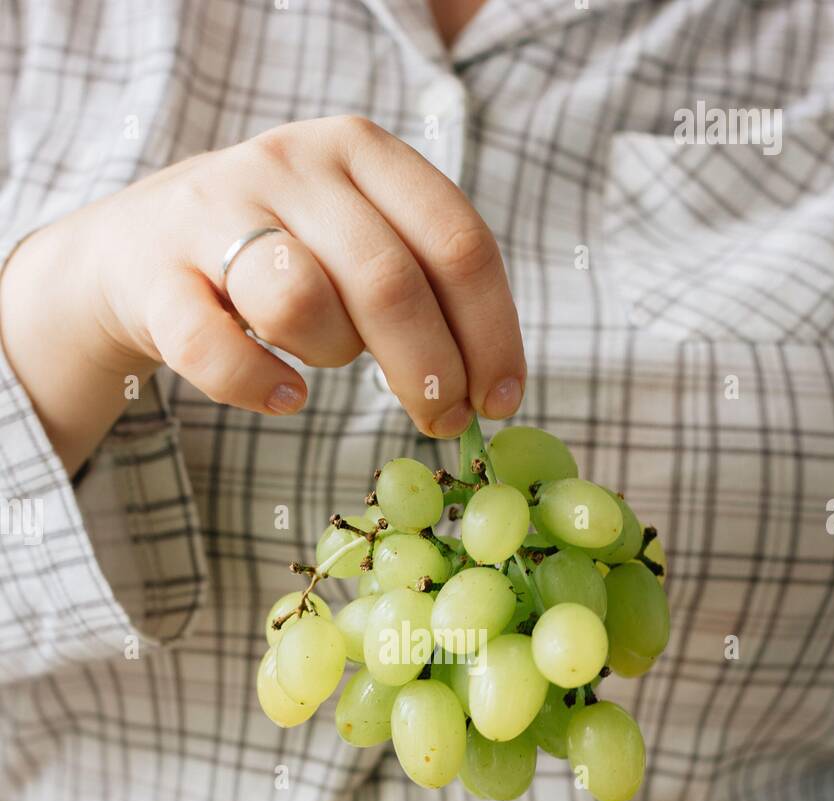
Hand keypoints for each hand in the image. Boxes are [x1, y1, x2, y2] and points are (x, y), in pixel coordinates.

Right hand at [0, 116, 523, 471]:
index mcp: (363, 153)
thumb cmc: (278, 257)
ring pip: (302, 300)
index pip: (457, 242)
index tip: (500, 399)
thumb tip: (490, 388)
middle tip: (442, 421)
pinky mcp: (158, 276)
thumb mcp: (357, 242)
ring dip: (332, 355)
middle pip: (390, 281)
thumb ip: (423, 287)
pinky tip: (282, 396)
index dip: (491, 332)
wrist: (141, 249)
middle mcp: (293, 165)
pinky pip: (214, 348)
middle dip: (430, 370)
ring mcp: (218, 213)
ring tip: (323, 363)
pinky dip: (256, 386)